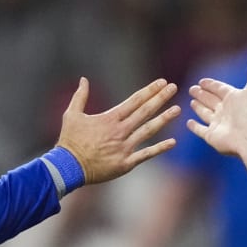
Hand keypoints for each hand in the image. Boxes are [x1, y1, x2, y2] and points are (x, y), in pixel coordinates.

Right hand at [56, 77, 180, 184]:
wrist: (68, 167)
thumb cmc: (69, 140)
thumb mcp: (72, 114)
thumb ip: (80, 96)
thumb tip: (83, 79)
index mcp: (110, 118)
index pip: (134, 101)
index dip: (149, 90)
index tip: (162, 82)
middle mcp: (120, 131)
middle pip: (145, 111)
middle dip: (161, 98)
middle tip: (174, 88)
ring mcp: (124, 147)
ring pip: (148, 130)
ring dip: (164, 119)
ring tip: (178, 109)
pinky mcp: (125, 163)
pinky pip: (146, 154)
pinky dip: (159, 148)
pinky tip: (172, 142)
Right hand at [186, 52, 246, 157]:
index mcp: (234, 99)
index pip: (220, 89)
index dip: (211, 85)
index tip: (202, 81)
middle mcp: (226, 111)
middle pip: (211, 100)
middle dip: (202, 94)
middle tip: (192, 89)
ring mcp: (218, 124)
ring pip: (205, 113)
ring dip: (198, 107)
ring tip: (191, 101)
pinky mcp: (211, 135)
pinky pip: (200, 130)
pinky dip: (194, 127)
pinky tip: (189, 122)